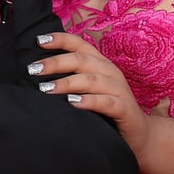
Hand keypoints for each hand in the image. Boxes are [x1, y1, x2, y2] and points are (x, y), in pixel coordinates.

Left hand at [32, 31, 151, 155]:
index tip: (38, 41)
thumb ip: (71, 77)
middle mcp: (110, 71)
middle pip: (81, 60)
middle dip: (55, 63)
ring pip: (91, 80)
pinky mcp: (124, 108)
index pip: (80, 44)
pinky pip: (106, 102)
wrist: (139, 134)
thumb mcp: (89, 89)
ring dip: (67, 82)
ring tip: (46, 88)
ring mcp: (119, 89)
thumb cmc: (106, 109)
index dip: (60, 39)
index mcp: (100, 63)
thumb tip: (38, 72)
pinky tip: (73, 103)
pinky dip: (88, 101)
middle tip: (33, 69)